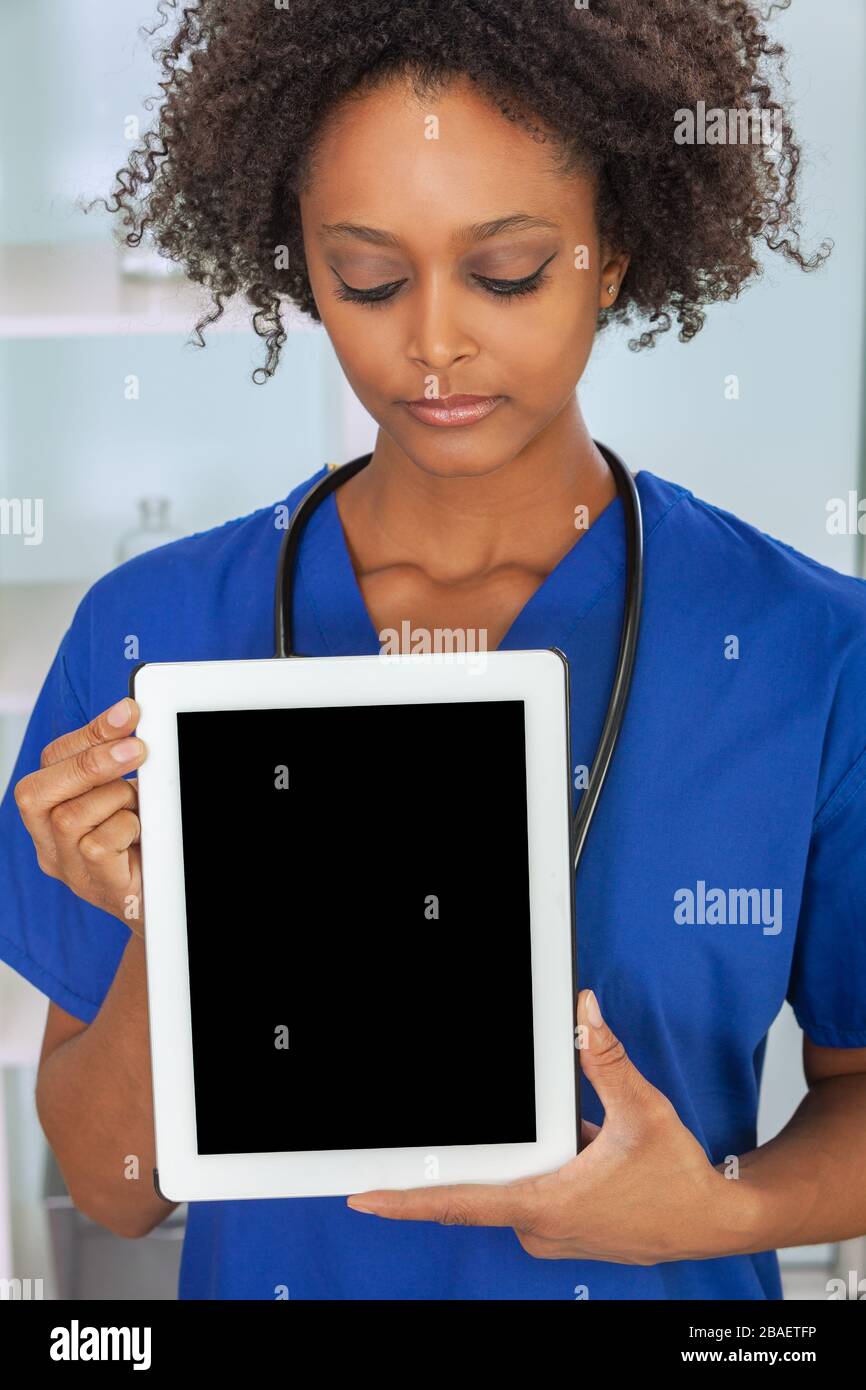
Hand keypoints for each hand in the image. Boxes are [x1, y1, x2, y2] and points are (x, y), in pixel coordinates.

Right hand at [14, 697, 146, 932]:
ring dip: (116, 799)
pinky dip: (125, 828)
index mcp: (50, 809)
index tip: (129, 713)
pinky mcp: (92, 884)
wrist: (163, 901)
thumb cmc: (141, 843)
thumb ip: (119, 762)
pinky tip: (140, 832)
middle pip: (36, 791)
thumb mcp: (125, 795)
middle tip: (138, 749)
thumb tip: (130, 718)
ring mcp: (65, 867)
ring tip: (139, 805)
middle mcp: (47, 840)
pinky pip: (96, 846)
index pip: (51, 760)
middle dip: (91, 761)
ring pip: (70, 817)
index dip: (89, 732)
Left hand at [346, 989, 756, 1263]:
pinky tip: (573, 1145)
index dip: (407, 1200)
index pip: (460, 1202)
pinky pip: (533, 1190)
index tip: (365, 1196)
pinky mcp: (567, 1227)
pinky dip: (537, 1166)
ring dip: (515, 1159)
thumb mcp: (641, 1112)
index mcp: (547, 1203)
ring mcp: (554, 1230)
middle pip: (480, 1187)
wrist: (715, 1221)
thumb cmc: (679, 1182)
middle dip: (463, 1159)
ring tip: (553, 1136)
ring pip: (510, 1185)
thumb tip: (584, 1014)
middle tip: (429, 1140)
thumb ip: (607, 1062)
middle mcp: (542, 1225)